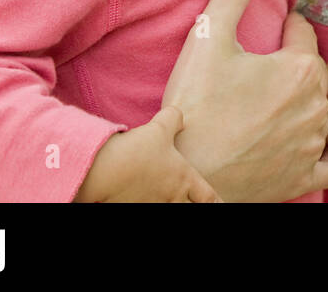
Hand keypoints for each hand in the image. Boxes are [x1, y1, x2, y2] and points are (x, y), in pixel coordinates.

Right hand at [75, 105, 219, 202]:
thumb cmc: (136, 149)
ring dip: (176, 207)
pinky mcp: (133, 209)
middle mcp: (171, 197)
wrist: (104, 170)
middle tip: (199, 204)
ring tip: (175, 203)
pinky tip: (147, 202)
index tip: (223, 203)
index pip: (208, 196)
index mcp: (183, 178)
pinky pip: (147, 209)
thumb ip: (174, 118)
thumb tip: (180, 117)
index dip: (218, 201)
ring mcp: (153, 206)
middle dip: (198, 208)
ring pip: (171, 211)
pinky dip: (152, 206)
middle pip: (193, 209)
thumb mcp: (160, 126)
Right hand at [161, 0, 327, 201]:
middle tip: (265, 72)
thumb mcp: (208, 39)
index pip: (304, 32)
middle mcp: (317, 105)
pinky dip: (315, 153)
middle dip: (296, 68)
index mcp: (301, 68)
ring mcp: (313, 144)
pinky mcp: (305, 177)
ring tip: (275, 106)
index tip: (269, 35)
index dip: (285, 30)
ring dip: (307, 108)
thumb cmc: (193, 108)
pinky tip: (293, 145)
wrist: (183, 175)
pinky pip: (326, 162)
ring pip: (323, 114)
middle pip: (315, 73)